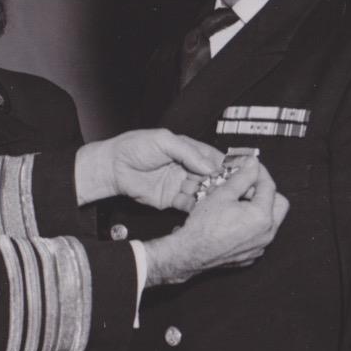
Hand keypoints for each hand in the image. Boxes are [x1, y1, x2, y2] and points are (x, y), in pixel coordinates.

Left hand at [75, 129, 223, 210]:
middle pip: (210, 177)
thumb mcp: (163, 141)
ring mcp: (179, 184)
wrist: (112, 167)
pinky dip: (198, 207)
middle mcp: (186, 168)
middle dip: (222, 183)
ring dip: (212, 197)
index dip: (225, 165)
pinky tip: (206, 210)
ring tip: (222, 202)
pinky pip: (188, 204)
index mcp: (186, 150)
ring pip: (202, 192)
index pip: (211, 157)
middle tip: (235, 191)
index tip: (238, 172)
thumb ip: (187, 152)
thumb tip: (209, 165)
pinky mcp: (171, 200)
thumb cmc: (134, 147)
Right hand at [142, 159, 288, 285]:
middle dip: (266, 192)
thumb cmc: (203, 225)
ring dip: (258, 208)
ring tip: (238, 201)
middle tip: (248, 185)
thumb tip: (252, 164)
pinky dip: (251, 224)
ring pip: (269, 221)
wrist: (189, 253)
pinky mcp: (251, 255)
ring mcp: (260, 247)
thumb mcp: (223, 194)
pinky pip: (259, 235)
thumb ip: (242, 176)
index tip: (250, 166)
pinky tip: (233, 219)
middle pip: (279, 205)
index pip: (269, 186)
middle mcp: (267, 234)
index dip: (259, 172)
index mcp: (262, 217)